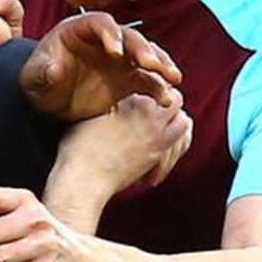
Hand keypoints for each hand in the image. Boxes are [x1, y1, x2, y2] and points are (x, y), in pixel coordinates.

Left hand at [21, 12, 181, 119]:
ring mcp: (120, 59)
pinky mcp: (129, 78)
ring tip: (172, 78)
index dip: (110, 33)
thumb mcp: (33, 79)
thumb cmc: (38, 82)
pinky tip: (167, 100)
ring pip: (146, 55)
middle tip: (151, 64)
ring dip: (160, 64)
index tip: (116, 51)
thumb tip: (56, 69)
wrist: (49, 101)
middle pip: (130, 37)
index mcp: (78, 30)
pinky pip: (149, 80)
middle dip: (142, 49)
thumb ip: (43, 72)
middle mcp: (104, 40)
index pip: (99, 23)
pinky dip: (159, 88)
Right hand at [51, 93, 192, 199]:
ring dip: (176, 124)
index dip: (153, 91)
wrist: (83, 176)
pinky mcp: (159, 152)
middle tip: (158, 117)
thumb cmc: (78, 149)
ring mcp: (154, 131)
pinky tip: (163, 152)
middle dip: (169, 104)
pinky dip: (177, 146)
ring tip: (163, 133)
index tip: (146, 103)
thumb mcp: (88, 116)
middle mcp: (144, 109)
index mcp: (126, 96)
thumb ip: (109, 106)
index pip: (153, 84)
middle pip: (173, 97)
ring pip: (183, 119)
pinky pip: (182, 142)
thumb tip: (116, 104)